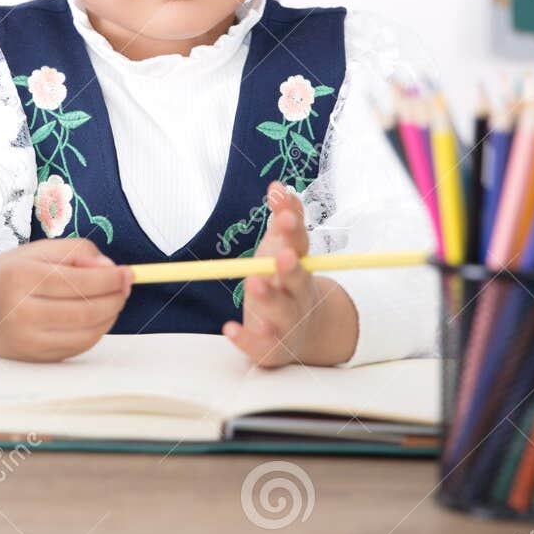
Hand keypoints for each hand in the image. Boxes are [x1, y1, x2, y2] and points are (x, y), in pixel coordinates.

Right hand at [0, 237, 131, 361]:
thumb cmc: (6, 274)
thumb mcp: (36, 251)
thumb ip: (77, 252)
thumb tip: (112, 270)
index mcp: (19, 278)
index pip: (79, 281)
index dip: (111, 278)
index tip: (128, 272)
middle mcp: (20, 312)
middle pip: (87, 310)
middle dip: (116, 298)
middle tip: (126, 285)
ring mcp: (26, 341)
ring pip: (87, 333)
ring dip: (110, 316)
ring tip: (113, 298)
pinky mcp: (34, 358)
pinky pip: (78, 347)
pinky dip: (96, 332)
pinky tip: (98, 316)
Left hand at [221, 181, 356, 366]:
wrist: (305, 333)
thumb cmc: (287, 283)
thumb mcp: (285, 249)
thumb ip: (284, 220)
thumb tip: (277, 186)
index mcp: (299, 266)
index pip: (300, 244)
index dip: (293, 229)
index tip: (283, 212)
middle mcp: (298, 294)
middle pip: (298, 280)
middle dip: (291, 267)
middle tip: (282, 255)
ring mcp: (288, 322)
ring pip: (283, 312)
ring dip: (270, 298)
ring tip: (254, 284)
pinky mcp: (273, 348)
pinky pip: (260, 345)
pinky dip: (245, 338)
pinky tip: (229, 329)